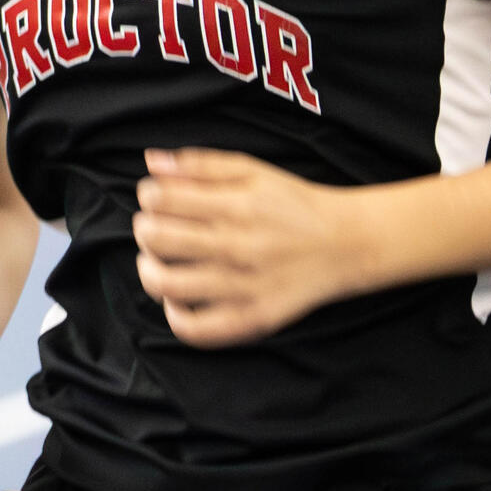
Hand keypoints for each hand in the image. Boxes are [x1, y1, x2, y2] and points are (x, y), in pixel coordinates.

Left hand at [133, 148, 357, 347]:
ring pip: (167, 284)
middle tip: (152, 227)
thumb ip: (201, 164)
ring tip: (155, 261)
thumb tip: (150, 161)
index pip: (162, 199)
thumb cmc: (296, 205)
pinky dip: (174, 316)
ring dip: (148, 269)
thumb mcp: (254, 170)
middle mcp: (237, 245)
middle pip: (157, 238)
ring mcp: (243, 286)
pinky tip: (175, 301)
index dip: (148, 196)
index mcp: (236, 205)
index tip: (154, 198)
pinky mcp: (252, 318)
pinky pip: (197, 329)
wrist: (346, 243)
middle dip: (144, 229)